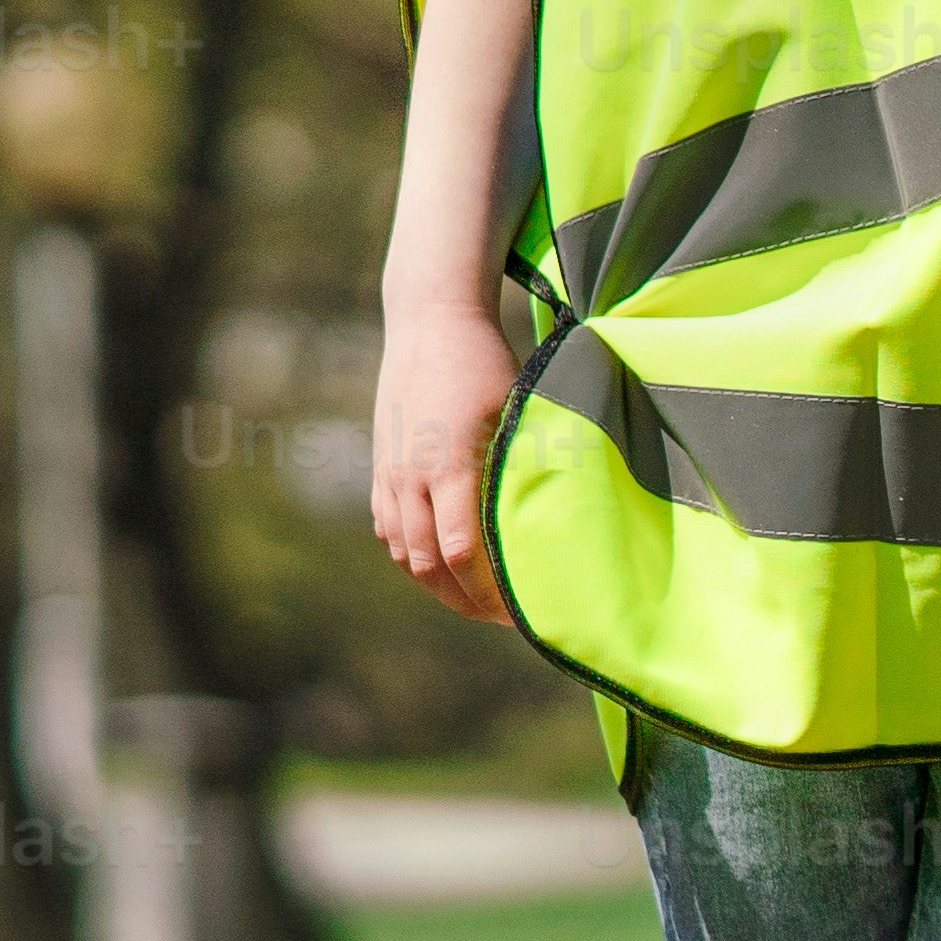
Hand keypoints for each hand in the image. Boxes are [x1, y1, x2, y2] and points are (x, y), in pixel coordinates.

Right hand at [365, 294, 517, 625]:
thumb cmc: (485, 362)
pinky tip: (442, 565)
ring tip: (475, 600)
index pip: (461, 552)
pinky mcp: (381, 469)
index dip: (488, 592)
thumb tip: (558, 514)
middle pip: (428, 565)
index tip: (519, 609)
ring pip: (404, 554)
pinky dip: (413, 557)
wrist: (429, 322)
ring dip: (437, 584)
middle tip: (502, 618)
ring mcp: (389, 475)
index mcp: (448, 466)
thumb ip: (527, 462)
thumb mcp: (517, 408)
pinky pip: (389, 531)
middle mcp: (410, 478)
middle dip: (465, 601)